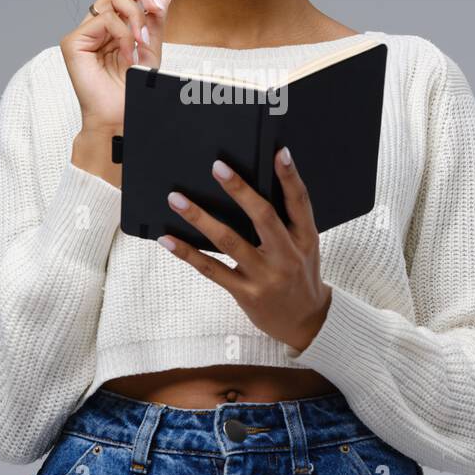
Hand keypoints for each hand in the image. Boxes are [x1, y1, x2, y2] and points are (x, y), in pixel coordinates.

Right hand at [60, 0, 177, 133]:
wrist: (120, 116)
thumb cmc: (133, 89)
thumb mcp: (153, 47)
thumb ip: (157, 18)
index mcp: (115, 25)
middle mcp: (97, 25)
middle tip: (157, 9)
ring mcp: (83, 32)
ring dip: (135, 16)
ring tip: (143, 41)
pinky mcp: (73, 42)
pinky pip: (103, 19)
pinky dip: (123, 34)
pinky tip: (129, 53)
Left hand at [157, 145, 332, 352]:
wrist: (305, 321)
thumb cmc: (300, 274)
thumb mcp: (304, 245)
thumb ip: (286, 220)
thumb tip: (254, 186)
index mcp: (304, 237)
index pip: (299, 202)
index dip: (290, 176)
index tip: (279, 153)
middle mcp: (287, 254)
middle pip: (263, 216)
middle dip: (239, 190)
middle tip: (217, 166)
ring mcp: (265, 275)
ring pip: (229, 241)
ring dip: (200, 217)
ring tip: (177, 199)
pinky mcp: (246, 293)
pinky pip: (211, 269)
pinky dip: (187, 252)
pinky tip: (168, 239)